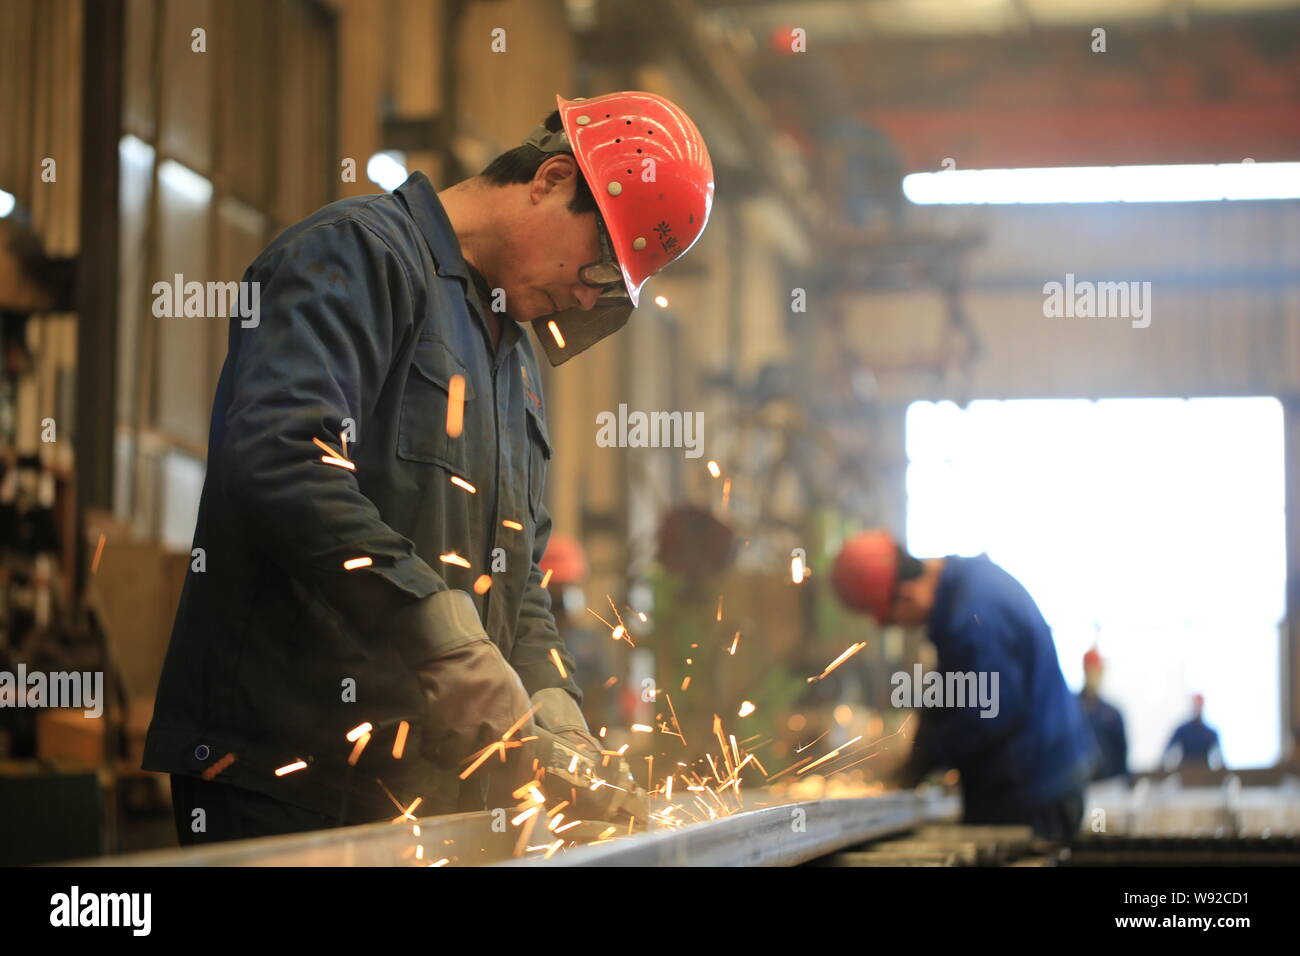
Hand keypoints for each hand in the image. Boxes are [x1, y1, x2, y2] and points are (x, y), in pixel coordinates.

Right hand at [415, 638, 534, 770]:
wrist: (461, 653)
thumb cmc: (492, 673)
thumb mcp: (517, 696)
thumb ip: (520, 724)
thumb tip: (521, 751)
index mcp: (514, 724)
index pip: (519, 765)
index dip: (511, 782)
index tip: (502, 789)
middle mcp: (492, 730)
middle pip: (482, 769)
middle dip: (473, 768)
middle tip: (467, 760)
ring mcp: (464, 728)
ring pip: (451, 762)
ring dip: (446, 760)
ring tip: (444, 753)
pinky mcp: (439, 724)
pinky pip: (430, 751)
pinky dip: (428, 751)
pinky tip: (431, 745)